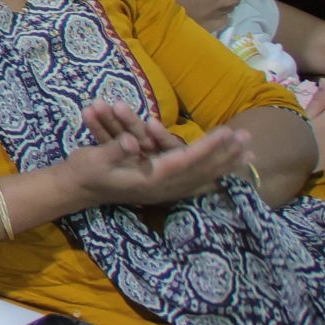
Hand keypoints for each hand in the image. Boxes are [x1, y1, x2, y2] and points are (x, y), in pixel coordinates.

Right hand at [64, 98, 256, 205]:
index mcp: (150, 178)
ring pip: (203, 179)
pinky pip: (194, 184)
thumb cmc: (84, 171)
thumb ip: (115, 150)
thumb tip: (132, 142)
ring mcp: (164, 191)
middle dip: (226, 156)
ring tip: (246, 155)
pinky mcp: (162, 190)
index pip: (188, 160)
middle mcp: (163, 187)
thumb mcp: (94, 158)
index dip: (209, 147)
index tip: (229, 133)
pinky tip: (224, 174)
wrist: (74, 190)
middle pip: (203, 172)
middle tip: (249, 140)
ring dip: (224, 166)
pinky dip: (212, 176)